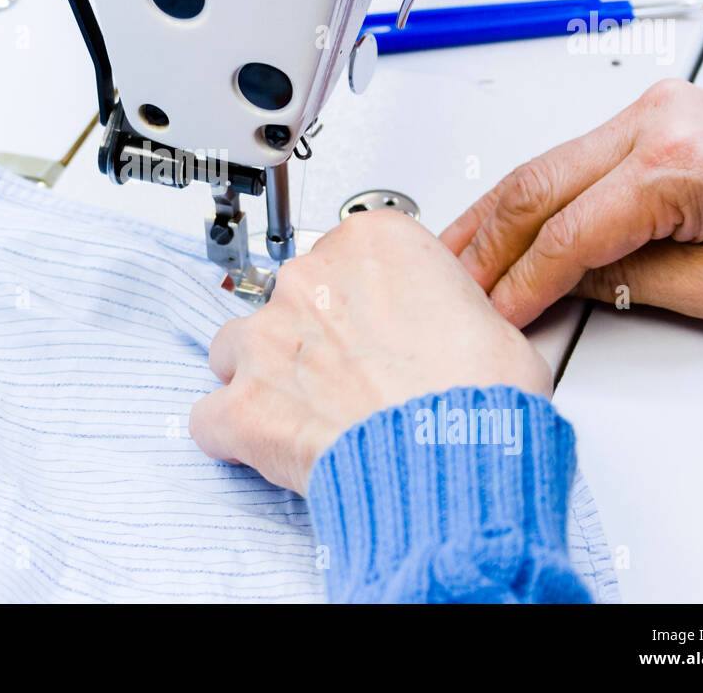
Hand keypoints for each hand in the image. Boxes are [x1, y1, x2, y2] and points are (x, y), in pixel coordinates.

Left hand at [189, 211, 551, 493]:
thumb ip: (445, 307)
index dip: (359, 297)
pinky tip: (264, 449)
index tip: (371, 324)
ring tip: (302, 412)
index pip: (342, 253)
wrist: (455, 459)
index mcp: (370, 244)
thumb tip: (444, 330)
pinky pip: (210, 417)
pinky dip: (232, 434)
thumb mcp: (491, 322)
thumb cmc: (477, 397)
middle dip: (309, 337)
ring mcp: (268, 340)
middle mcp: (309, 280)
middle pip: (287, 297)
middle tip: (348, 377)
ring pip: (234, 348)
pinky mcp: (245, 404)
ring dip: (259, 376)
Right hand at [442, 79, 702, 328]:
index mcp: (678, 165)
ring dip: (491, 214)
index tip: (494, 313)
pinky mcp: (643, 110)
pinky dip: (524, 192)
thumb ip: (629, 284)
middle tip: (450, 284)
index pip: (566, 235)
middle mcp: (655, 122)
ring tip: (454, 253)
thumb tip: (560, 283)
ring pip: (538, 164)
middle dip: (483, 243)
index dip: (521, 283)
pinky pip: (563, 154)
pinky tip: (496, 218)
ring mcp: (645, 108)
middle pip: (534, 187)